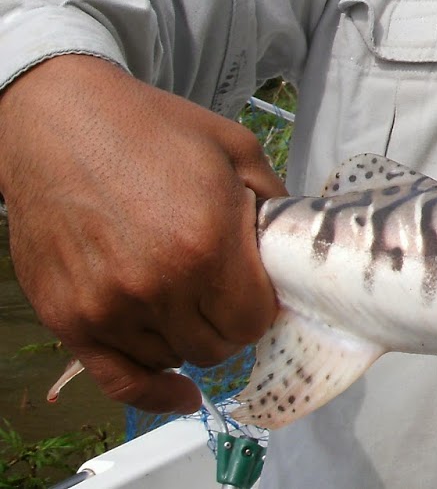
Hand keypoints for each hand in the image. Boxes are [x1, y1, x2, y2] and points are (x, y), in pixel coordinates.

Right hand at [0, 55, 286, 412]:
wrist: (61, 122)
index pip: (255, 319)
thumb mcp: (235, 150)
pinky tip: (179, 395)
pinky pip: (119, 380)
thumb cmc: (150, 130)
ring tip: (186, 299)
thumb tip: (295, 247)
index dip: (262, 305)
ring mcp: (109, 307)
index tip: (257, 288)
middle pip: (217, 345)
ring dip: (188, 338)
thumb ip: (273, 203)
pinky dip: (152, 393)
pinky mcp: (70, 318)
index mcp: (207, 243)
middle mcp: (158, 285)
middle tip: (224, 292)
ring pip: (174, 359)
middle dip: (229, 322)